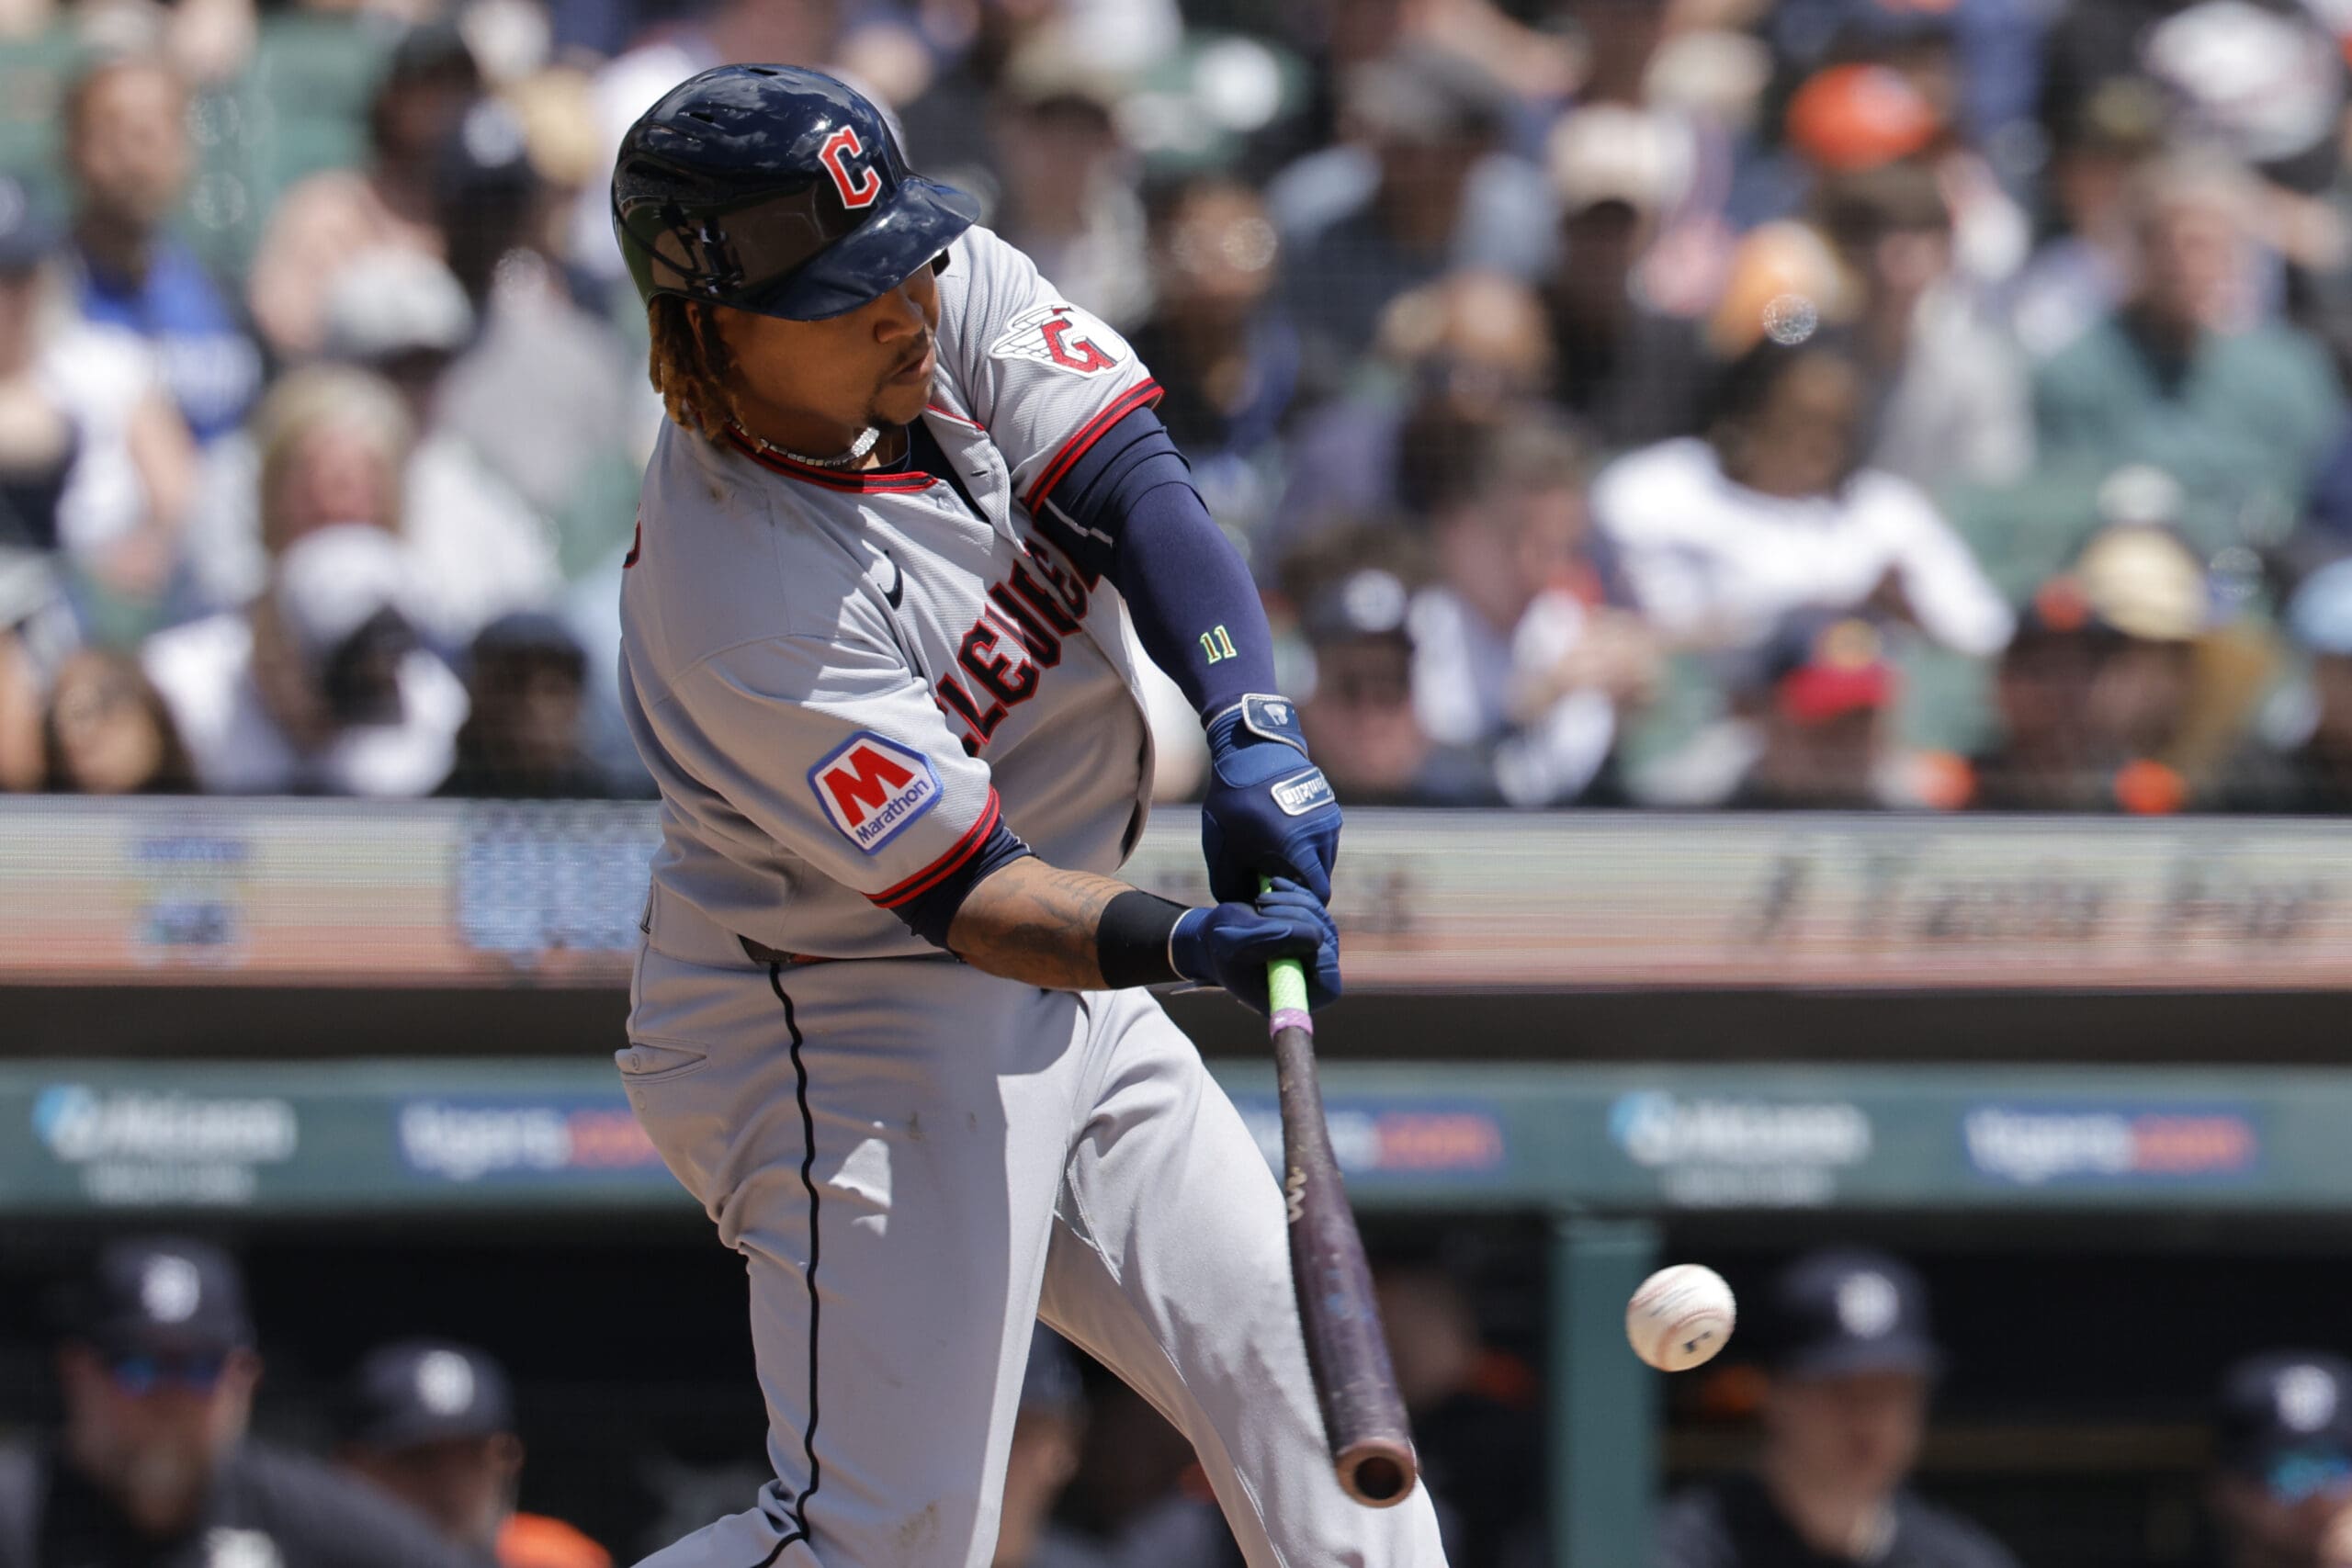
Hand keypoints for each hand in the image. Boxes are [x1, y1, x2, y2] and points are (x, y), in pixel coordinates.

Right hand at [1169, 878, 1341, 1013]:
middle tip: (1262, 906)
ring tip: (1260, 900)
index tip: (1292, 936)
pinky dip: (1297, 893)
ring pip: (1323, 923)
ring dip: (1295, 903)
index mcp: (1290, 995)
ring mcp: (1310, 954)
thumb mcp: (1238, 942)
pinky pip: (1317, 908)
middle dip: (1298, 919)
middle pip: (1328, 947)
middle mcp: (1306, 978)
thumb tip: (1317, 937)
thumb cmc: (1220, 947)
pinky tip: (1274, 885)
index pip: (1329, 986)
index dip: (1321, 960)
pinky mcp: (1307, 931)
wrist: (1213, 935)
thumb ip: (1273, 940)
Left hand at [1200, 694, 1340, 903]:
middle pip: (1321, 879)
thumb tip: (1242, 906)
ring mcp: (1330, 820)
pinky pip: (1324, 839)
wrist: (1251, 750)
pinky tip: (1281, 836)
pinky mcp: (1330, 806)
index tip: (1275, 900)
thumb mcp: (1223, 848)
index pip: (1317, 896)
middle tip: (1271, 879)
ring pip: (1324, 859)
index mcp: (1300, 850)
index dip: (1298, 905)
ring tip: (1273, 855)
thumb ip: (1231, 884)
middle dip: (1299, 885)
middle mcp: (1322, 835)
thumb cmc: (1234, 802)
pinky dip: (1308, 846)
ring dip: (1305, 864)